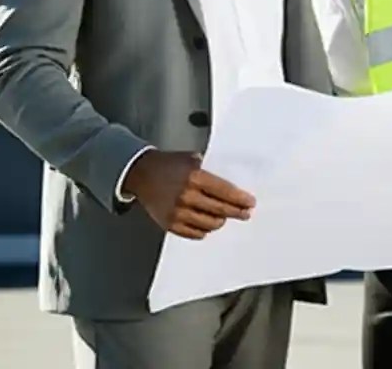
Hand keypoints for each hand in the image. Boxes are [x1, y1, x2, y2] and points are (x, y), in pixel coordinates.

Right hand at [121, 150, 255, 239]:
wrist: (141, 174)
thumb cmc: (169, 165)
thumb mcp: (191, 159)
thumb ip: (210, 171)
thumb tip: (233, 186)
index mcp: (194, 177)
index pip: (225, 192)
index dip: (240, 199)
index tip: (250, 203)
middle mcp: (186, 196)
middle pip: (220, 210)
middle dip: (236, 212)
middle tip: (245, 213)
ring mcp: (177, 213)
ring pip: (210, 224)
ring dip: (220, 221)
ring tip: (223, 217)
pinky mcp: (170, 224)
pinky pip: (195, 233)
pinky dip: (204, 230)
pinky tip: (207, 223)